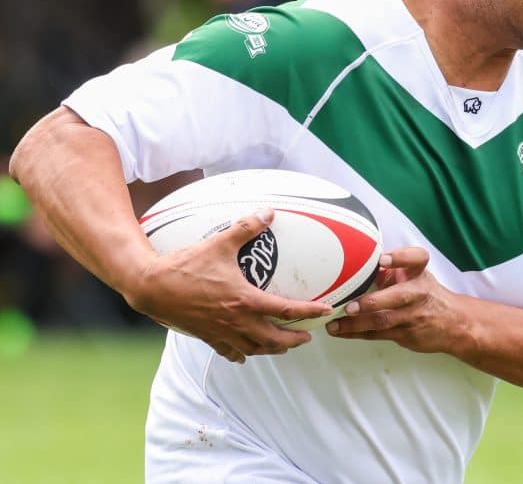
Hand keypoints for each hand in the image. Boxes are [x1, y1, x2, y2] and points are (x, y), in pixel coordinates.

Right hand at [127, 210, 332, 362]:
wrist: (151, 287)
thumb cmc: (186, 265)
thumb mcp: (220, 243)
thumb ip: (246, 228)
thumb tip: (269, 212)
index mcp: (245, 301)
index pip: (286, 310)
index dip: (309, 312)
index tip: (325, 311)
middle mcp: (236, 322)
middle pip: (273, 339)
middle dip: (294, 340)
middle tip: (308, 336)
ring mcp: (220, 332)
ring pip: (254, 349)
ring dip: (272, 349)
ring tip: (283, 346)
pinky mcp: (206, 336)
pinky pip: (228, 351)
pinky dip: (241, 354)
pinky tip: (245, 354)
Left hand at [325, 247, 468, 354]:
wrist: (454, 323)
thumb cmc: (426, 294)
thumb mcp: (416, 276)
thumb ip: (391, 269)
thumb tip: (356, 262)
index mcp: (420, 273)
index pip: (417, 259)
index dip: (401, 257)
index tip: (382, 259)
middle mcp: (419, 293)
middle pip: (398, 296)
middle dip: (373, 302)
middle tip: (349, 305)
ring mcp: (413, 316)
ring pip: (383, 320)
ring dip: (356, 323)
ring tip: (335, 323)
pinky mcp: (406, 335)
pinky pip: (378, 334)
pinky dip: (356, 333)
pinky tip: (339, 331)